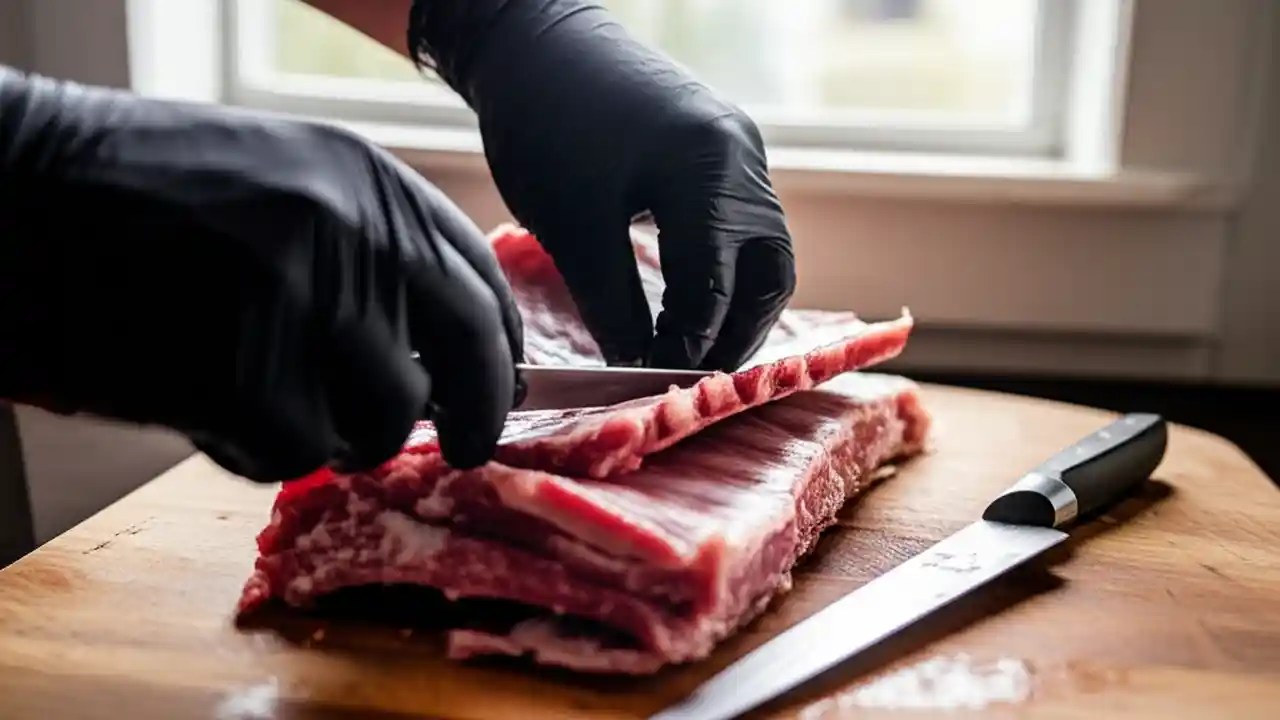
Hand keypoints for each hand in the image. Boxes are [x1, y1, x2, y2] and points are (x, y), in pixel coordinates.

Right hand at [0, 67, 522, 480]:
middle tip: (458, 448)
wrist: (16, 191)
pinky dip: (264, 451)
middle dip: (473, 417)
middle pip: (467, 357)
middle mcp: (352, 233)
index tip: (497, 388)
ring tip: (278, 402)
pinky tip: (215, 413)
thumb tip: (444, 352)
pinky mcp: (239, 375)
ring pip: (384, 418)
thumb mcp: (286, 185)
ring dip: (346, 434)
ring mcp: (299, 302)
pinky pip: (298, 451)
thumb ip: (370, 255)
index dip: (499, 351)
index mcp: (370, 180)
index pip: (482, 283)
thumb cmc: (145, 192)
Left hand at [409, 0, 795, 369]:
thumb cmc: (543, 127)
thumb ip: (615, 306)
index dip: (695, 346)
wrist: (529, 37)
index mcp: (711, 173)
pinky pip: (741, 216)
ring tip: (687, 341)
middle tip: (692, 373)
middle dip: (736, 329)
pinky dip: (721, 262)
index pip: (722, 287)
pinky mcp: (719, 138)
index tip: (662, 385)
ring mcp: (737, 142)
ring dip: (732, 298)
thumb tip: (639, 367)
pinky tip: (682, 290)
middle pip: (768, 269)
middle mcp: (742, 155)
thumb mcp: (573, 228)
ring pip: (760, 244)